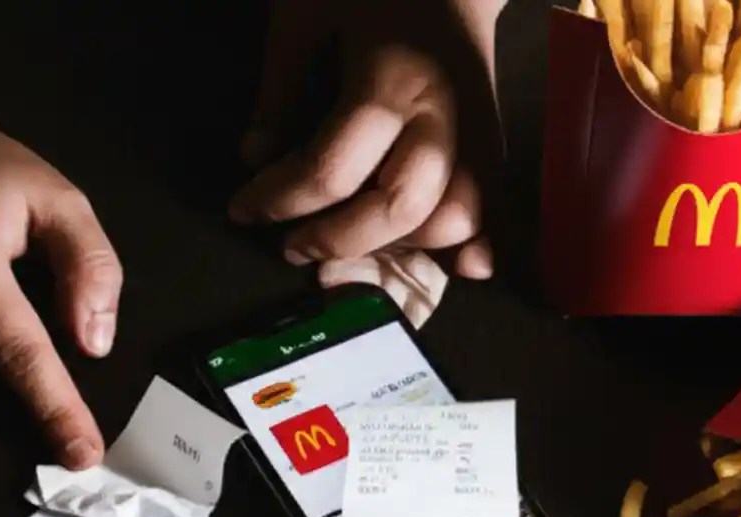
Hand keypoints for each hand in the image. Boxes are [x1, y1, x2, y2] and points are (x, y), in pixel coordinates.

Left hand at [228, 0, 501, 279]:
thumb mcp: (305, 15)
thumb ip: (279, 90)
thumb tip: (255, 159)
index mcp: (393, 80)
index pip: (332, 170)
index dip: (279, 201)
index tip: (242, 210)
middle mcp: (445, 115)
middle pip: (402, 208)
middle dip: (339, 239)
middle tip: (291, 244)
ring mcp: (479, 130)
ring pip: (458, 219)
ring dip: (402, 248)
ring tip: (351, 245)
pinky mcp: (495, 138)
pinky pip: (497, 203)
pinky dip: (479, 243)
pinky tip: (459, 266)